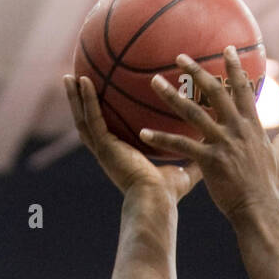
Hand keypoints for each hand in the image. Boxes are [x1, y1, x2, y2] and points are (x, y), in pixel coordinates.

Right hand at [64, 74, 201, 203]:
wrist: (156, 202)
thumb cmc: (167, 193)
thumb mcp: (182, 171)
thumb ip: (192, 157)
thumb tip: (209, 143)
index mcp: (120, 157)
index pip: (106, 132)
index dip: (100, 117)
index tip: (98, 99)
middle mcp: (108, 153)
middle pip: (88, 124)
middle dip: (80, 103)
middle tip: (74, 80)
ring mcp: (103, 151)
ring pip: (82, 120)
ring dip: (75, 98)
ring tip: (69, 76)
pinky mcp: (105, 148)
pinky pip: (92, 119)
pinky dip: (87, 100)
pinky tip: (84, 81)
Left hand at [139, 47, 278, 221]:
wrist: (259, 209)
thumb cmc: (268, 188)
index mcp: (252, 126)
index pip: (242, 89)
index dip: (235, 67)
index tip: (226, 48)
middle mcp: (236, 128)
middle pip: (214, 91)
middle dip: (197, 70)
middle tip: (180, 56)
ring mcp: (222, 142)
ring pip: (193, 112)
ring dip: (171, 95)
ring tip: (154, 81)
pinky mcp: (210, 159)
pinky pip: (181, 145)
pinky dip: (161, 139)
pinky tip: (143, 134)